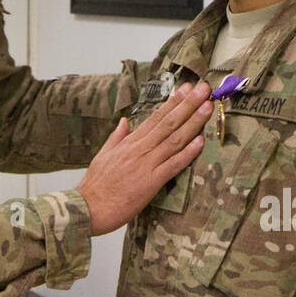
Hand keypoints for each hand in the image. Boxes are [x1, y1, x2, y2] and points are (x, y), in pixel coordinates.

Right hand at [77, 81, 211, 235]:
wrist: (87, 208)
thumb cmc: (95, 185)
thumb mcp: (103, 155)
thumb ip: (117, 137)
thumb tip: (125, 121)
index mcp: (129, 143)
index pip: (155, 117)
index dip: (172, 102)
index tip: (186, 88)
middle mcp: (139, 149)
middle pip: (168, 123)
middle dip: (188, 104)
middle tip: (204, 89)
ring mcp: (146, 165)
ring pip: (174, 139)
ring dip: (193, 122)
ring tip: (207, 107)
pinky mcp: (150, 182)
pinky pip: (173, 165)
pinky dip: (188, 153)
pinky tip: (200, 141)